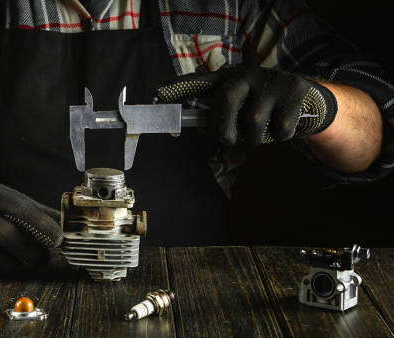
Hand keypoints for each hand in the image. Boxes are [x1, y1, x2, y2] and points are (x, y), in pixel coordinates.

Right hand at [0, 181, 61, 276]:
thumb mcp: (13, 200)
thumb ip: (41, 214)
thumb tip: (72, 227)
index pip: (21, 210)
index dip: (42, 225)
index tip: (60, 239)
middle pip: (8, 237)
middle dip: (32, 252)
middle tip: (44, 259)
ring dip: (17, 264)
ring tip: (25, 260)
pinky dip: (1, 270)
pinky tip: (7, 262)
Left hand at [155, 66, 336, 145]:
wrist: (305, 100)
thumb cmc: (259, 108)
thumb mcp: (238, 109)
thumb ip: (215, 118)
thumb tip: (190, 129)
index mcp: (226, 79)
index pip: (197, 82)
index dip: (176, 87)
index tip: (155, 94)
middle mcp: (245, 74)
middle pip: (226, 100)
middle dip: (224, 127)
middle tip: (229, 139)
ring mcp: (270, 80)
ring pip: (253, 121)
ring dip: (255, 138)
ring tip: (260, 132)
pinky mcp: (294, 89)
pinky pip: (279, 127)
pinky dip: (279, 137)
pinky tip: (281, 126)